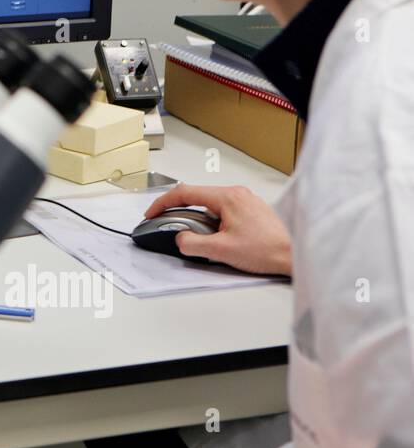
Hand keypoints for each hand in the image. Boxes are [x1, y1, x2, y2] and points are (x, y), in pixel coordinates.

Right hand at [144, 184, 291, 275]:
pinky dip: (210, 219)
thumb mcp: (221, 251)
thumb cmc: (269, 250)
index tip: (152, 213)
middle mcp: (237, 194)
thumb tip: (180, 239)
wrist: (296, 254)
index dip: (163, 203)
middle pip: (196, 195)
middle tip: (165, 221)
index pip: (185, 193)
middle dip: (177, 209)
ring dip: (195, 216)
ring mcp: (245, 200)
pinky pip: (223, 209)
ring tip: (191, 234)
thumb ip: (192, 243)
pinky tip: (213, 235)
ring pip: (209, 203)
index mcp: (227, 197)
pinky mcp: (251, 210)